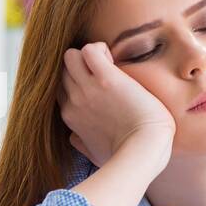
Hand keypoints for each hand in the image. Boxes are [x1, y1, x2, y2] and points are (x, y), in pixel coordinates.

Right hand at [59, 42, 175, 168]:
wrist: (143, 150)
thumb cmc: (125, 156)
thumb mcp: (94, 153)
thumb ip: (81, 143)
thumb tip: (74, 138)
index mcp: (71, 116)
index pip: (61, 89)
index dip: (76, 82)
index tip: (97, 85)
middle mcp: (74, 100)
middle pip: (64, 70)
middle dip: (81, 66)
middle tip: (104, 72)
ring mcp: (87, 88)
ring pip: (70, 56)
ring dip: (88, 54)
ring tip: (108, 63)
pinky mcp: (106, 78)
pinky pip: (90, 50)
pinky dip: (99, 49)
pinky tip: (113, 60)